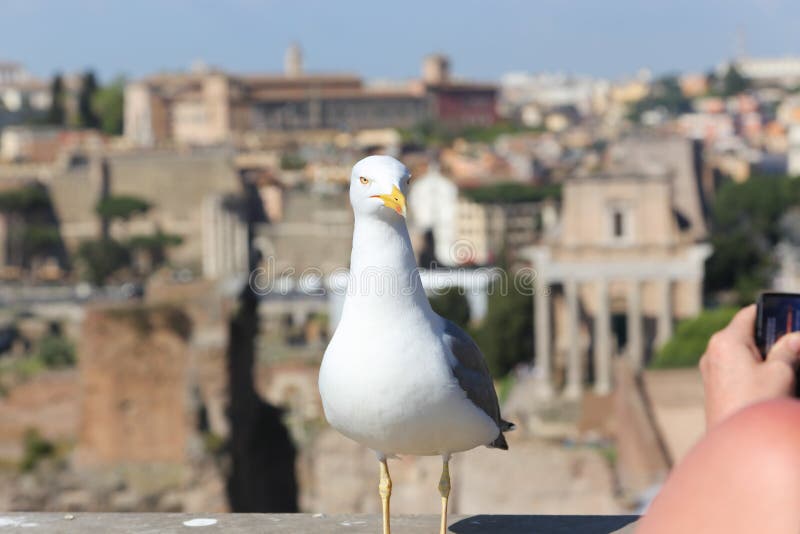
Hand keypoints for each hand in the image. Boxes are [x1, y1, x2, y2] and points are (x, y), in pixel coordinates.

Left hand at [699, 304, 799, 427]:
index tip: (791, 316)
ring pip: (742, 353)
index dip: (772, 313)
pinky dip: (755, 369)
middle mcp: (713, 352)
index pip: (749, 314)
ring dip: (765, 355)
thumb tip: (796, 336)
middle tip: (793, 343)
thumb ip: (788, 350)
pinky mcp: (715, 386)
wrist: (735, 443)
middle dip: (771, 337)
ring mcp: (711, 370)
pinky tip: (774, 380)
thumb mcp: (780, 374)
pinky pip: (737, 369)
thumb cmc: (755, 404)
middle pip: (746, 334)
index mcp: (725, 341)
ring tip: (788, 363)